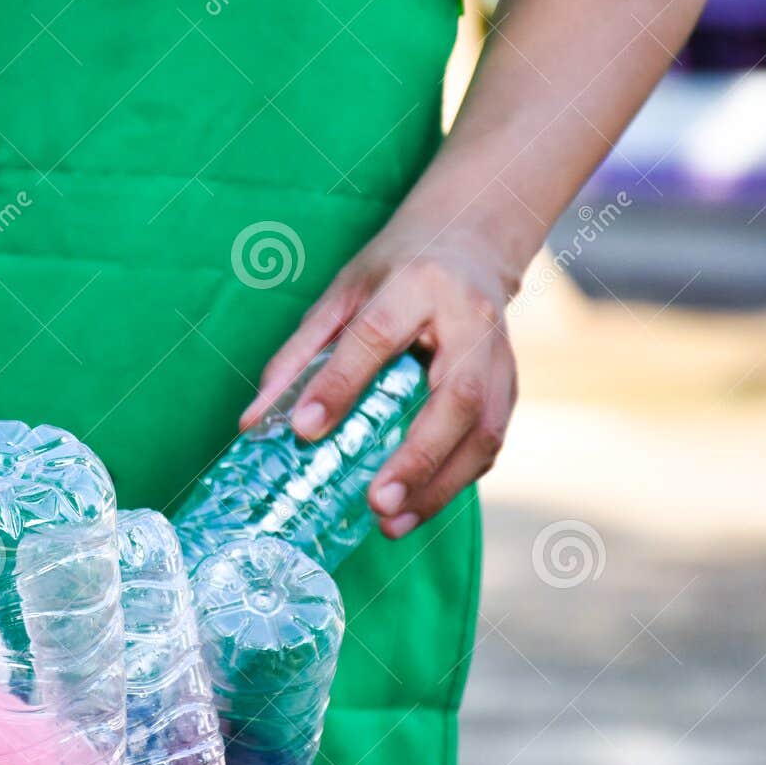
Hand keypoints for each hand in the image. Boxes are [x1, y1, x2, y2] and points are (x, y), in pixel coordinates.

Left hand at [242, 223, 520, 538]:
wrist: (471, 241)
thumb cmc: (395, 272)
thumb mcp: (340, 295)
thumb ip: (299, 355)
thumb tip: (254, 424)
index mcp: (417, 285)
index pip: (375, 337)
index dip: (339, 384)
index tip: (304, 430)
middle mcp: (470, 321)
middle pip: (455, 395)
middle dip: (417, 457)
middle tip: (376, 504)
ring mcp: (501, 356)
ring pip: (484, 430)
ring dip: (441, 486)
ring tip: (393, 522)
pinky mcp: (511, 386)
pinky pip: (490, 443)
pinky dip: (455, 480)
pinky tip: (419, 506)